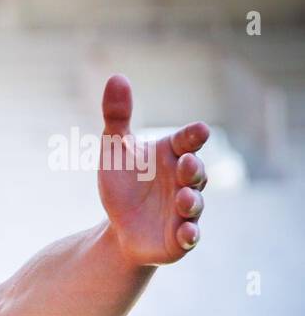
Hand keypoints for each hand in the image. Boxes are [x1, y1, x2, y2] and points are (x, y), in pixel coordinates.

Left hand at [97, 74, 208, 266]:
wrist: (120, 227)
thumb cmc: (124, 184)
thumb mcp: (116, 150)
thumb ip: (117, 116)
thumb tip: (116, 77)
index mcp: (173, 155)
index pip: (187, 141)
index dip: (193, 136)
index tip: (198, 130)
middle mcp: (185, 181)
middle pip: (195, 172)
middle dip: (193, 168)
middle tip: (186, 164)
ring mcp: (185, 210)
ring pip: (195, 204)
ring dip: (191, 201)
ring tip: (184, 198)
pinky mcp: (180, 238)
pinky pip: (189, 236)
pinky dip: (189, 235)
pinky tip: (186, 234)